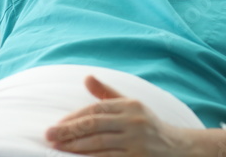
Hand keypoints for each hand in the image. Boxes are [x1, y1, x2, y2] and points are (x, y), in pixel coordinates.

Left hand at [46, 75, 190, 155]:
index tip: (57, 125)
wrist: (177, 148)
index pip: (96, 110)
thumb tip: (86, 77)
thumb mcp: (131, 106)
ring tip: (58, 148)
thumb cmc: (148, 126)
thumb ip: (107, 94)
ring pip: (98, 144)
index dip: (74, 118)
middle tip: (48, 136)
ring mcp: (136, 142)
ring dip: (75, 147)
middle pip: (94, 126)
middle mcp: (134, 122)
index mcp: (131, 106)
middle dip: (69, 131)